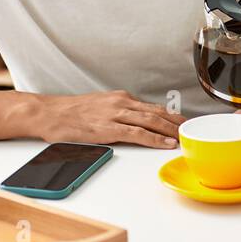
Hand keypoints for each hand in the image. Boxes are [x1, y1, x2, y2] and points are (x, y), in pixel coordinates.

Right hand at [37, 90, 186, 148]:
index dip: (170, 116)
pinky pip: (136, 133)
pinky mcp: (107, 129)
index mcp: (120, 98)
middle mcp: (120, 103)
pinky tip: (165, 143)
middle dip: (176, 122)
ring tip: (185, 138)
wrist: (48, 113)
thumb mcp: (98, 106)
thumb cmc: (69, 113)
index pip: (152, 107)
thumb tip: (132, 123)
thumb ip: (117, 113)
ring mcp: (114, 115)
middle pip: (156, 113)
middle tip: (192, 130)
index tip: (183, 122)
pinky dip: (154, 138)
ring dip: (171, 130)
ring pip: (151, 121)